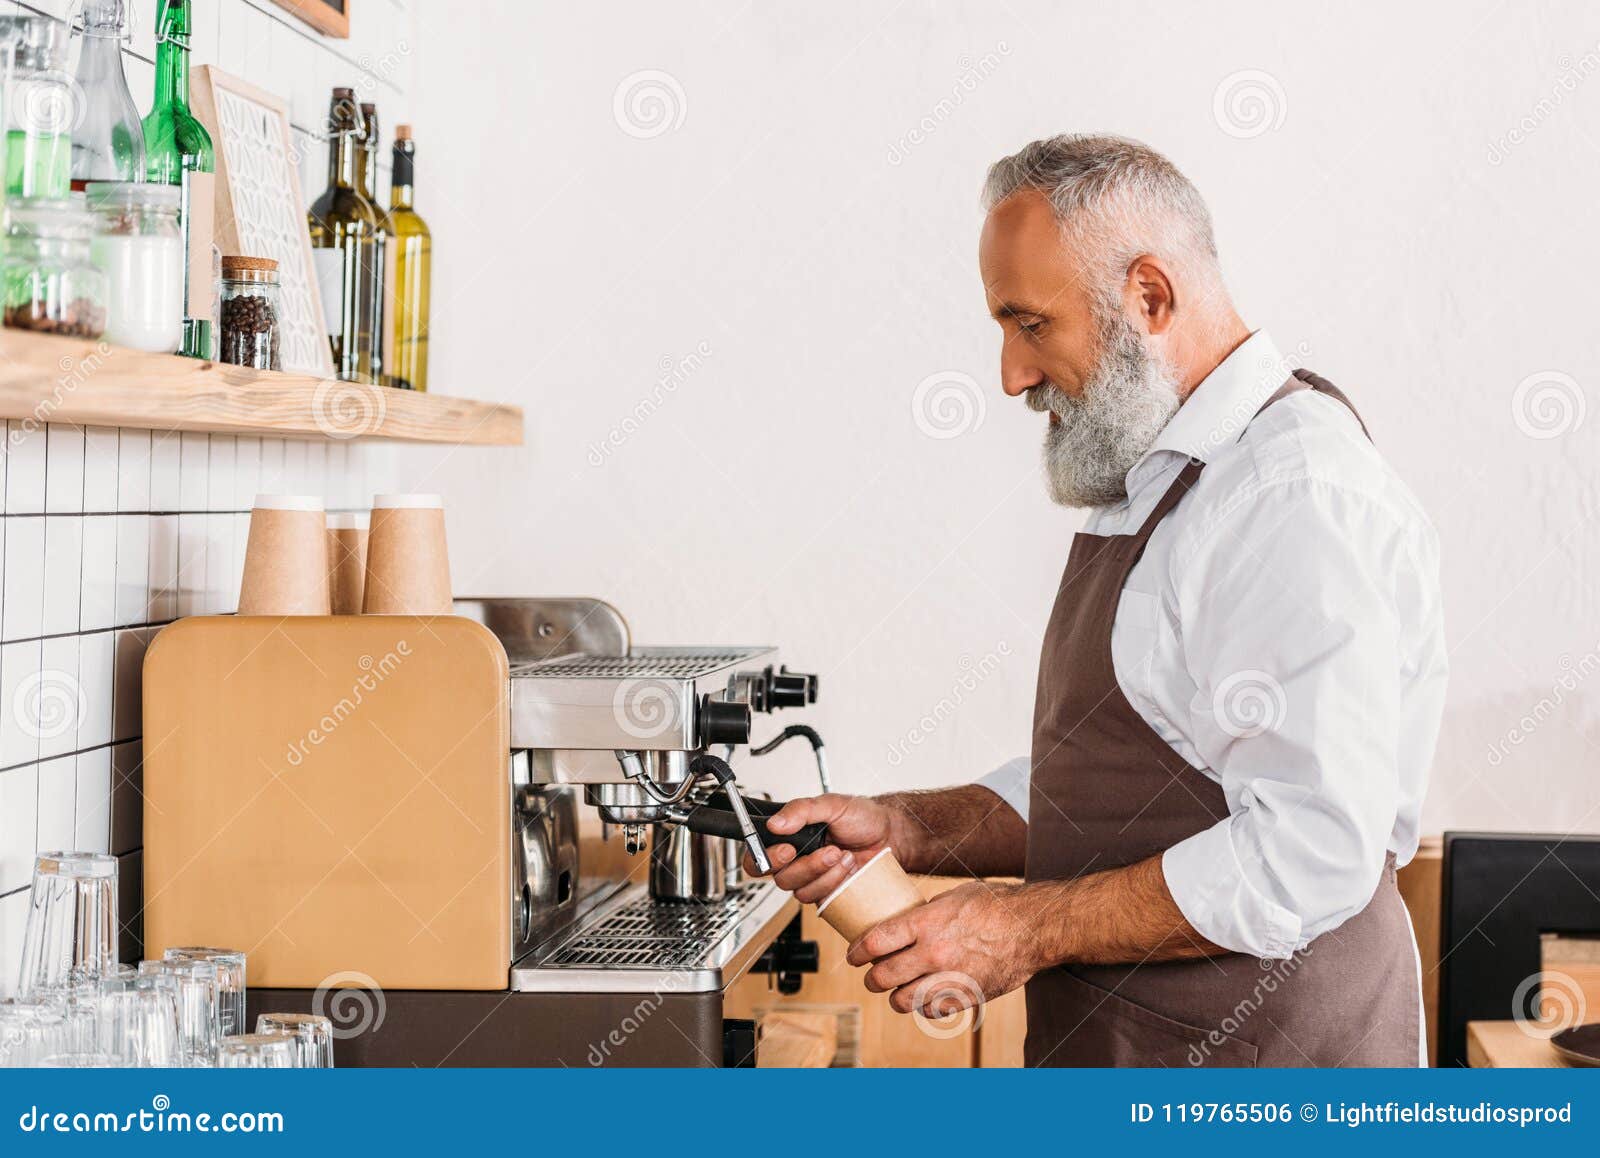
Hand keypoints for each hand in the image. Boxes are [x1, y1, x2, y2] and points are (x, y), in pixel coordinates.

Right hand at [742, 793, 898, 903]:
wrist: (890, 836)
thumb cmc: (862, 818)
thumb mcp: (832, 804)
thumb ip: (801, 810)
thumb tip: (776, 822)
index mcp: (789, 835)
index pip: (757, 853)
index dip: (764, 857)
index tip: (788, 849)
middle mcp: (796, 858)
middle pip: (777, 876)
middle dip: (804, 865)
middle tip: (825, 850)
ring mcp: (810, 877)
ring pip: (798, 889)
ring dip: (824, 872)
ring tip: (842, 853)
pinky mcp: (826, 893)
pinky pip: (818, 899)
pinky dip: (834, 883)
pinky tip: (848, 867)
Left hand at [845, 882, 1046, 1015]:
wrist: (1032, 927)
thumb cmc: (995, 906)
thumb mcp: (953, 897)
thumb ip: (924, 913)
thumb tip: (903, 923)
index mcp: (926, 923)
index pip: (875, 942)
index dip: (857, 952)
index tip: (853, 955)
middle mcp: (933, 953)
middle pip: (882, 976)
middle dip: (872, 978)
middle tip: (872, 975)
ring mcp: (949, 978)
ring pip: (903, 1000)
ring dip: (895, 996)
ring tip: (897, 990)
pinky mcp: (966, 997)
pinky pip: (932, 1011)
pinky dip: (923, 1007)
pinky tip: (925, 997)